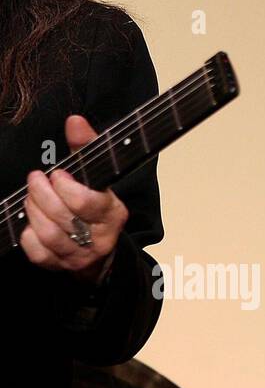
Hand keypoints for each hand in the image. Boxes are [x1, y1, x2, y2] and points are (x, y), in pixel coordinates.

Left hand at [19, 115, 127, 284]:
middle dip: (41, 193)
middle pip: (63, 217)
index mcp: (112, 214)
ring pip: (49, 234)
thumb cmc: (96, 208)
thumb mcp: (97, 177)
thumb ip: (86, 148)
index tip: (58, 175)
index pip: (87, 203)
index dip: (65, 186)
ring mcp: (80, 255)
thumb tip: (74, 121)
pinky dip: (28, 235)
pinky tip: (31, 223)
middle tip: (36, 180)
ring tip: (31, 197)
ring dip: (33, 211)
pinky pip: (38, 253)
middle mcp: (100, 239)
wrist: (102, 250)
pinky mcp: (61, 266)